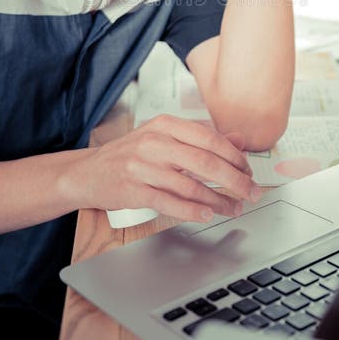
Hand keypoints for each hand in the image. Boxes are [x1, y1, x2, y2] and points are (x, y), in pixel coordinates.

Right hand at [67, 115, 260, 222]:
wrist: (87, 172)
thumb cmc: (129, 154)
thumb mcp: (163, 137)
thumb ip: (200, 138)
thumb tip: (237, 140)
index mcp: (165, 125)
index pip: (210, 138)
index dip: (234, 157)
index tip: (249, 171)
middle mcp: (154, 142)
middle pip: (206, 162)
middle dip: (235, 180)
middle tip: (252, 192)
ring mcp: (142, 167)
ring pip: (191, 185)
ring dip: (218, 200)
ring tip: (234, 208)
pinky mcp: (134, 190)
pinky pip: (170, 202)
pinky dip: (192, 210)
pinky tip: (207, 214)